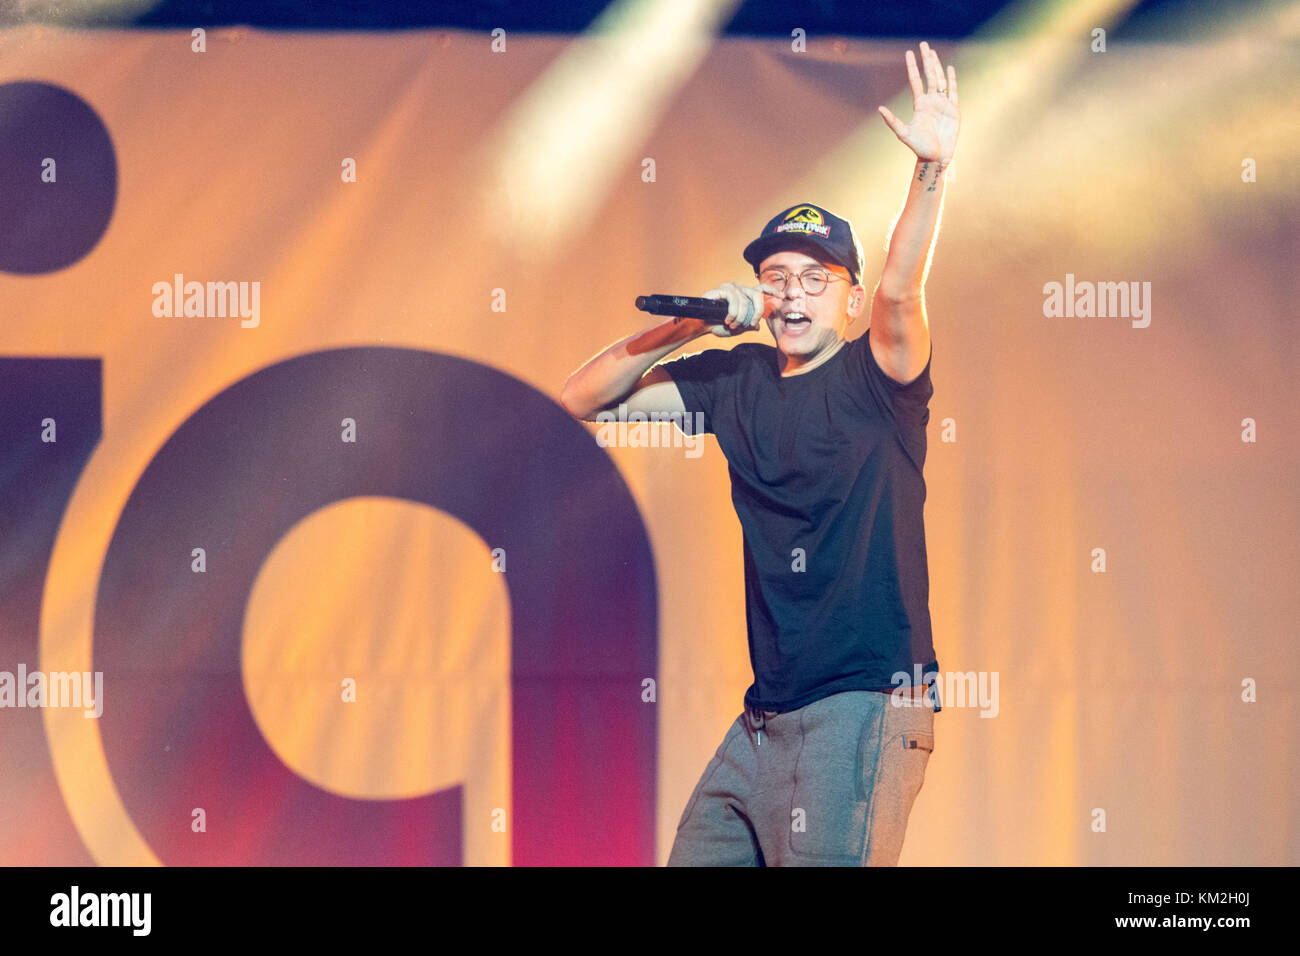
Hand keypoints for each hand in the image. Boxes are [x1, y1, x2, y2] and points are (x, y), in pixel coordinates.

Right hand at [700, 281, 777, 336]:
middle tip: (751, 323)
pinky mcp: (722, 289)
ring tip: (732, 324)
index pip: (762, 289)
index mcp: (745, 295)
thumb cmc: (719, 325)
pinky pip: (734, 299)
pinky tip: (727, 320)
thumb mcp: (738, 328)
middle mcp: (740, 289)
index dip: (773, 291)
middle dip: (757, 312)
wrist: (703, 326)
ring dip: (740, 317)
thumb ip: (748, 325)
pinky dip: (732, 312)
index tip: (782, 297)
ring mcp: (731, 287)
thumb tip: (758, 326)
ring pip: (745, 301)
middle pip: (757, 295)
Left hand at [877, 40, 959, 164]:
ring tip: (933, 52)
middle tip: (924, 44)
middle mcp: (931, 101)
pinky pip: (953, 91)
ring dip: (937, 66)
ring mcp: (942, 104)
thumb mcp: (903, 133)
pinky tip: (950, 68)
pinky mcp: (953, 110)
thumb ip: (892, 121)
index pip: (915, 80)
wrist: (935, 157)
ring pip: (940, 80)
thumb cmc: (919, 148)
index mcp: (920, 105)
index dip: (912, 66)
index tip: (909, 52)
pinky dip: (952, 79)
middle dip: (926, 60)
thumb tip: (880, 108)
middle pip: (929, 75)